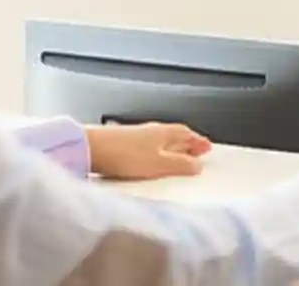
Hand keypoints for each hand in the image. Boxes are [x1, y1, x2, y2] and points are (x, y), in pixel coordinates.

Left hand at [85, 122, 211, 180]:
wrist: (91, 149)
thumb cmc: (123, 154)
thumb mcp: (159, 164)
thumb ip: (180, 165)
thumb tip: (197, 165)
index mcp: (165, 132)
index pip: (188, 134)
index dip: (198, 141)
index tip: (207, 148)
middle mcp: (152, 131)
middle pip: (175, 136)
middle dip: (187, 145)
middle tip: (197, 154)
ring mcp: (138, 137)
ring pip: (162, 142)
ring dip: (172, 150)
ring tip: (177, 162)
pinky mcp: (125, 146)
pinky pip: (148, 149)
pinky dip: (157, 155)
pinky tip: (153, 165)